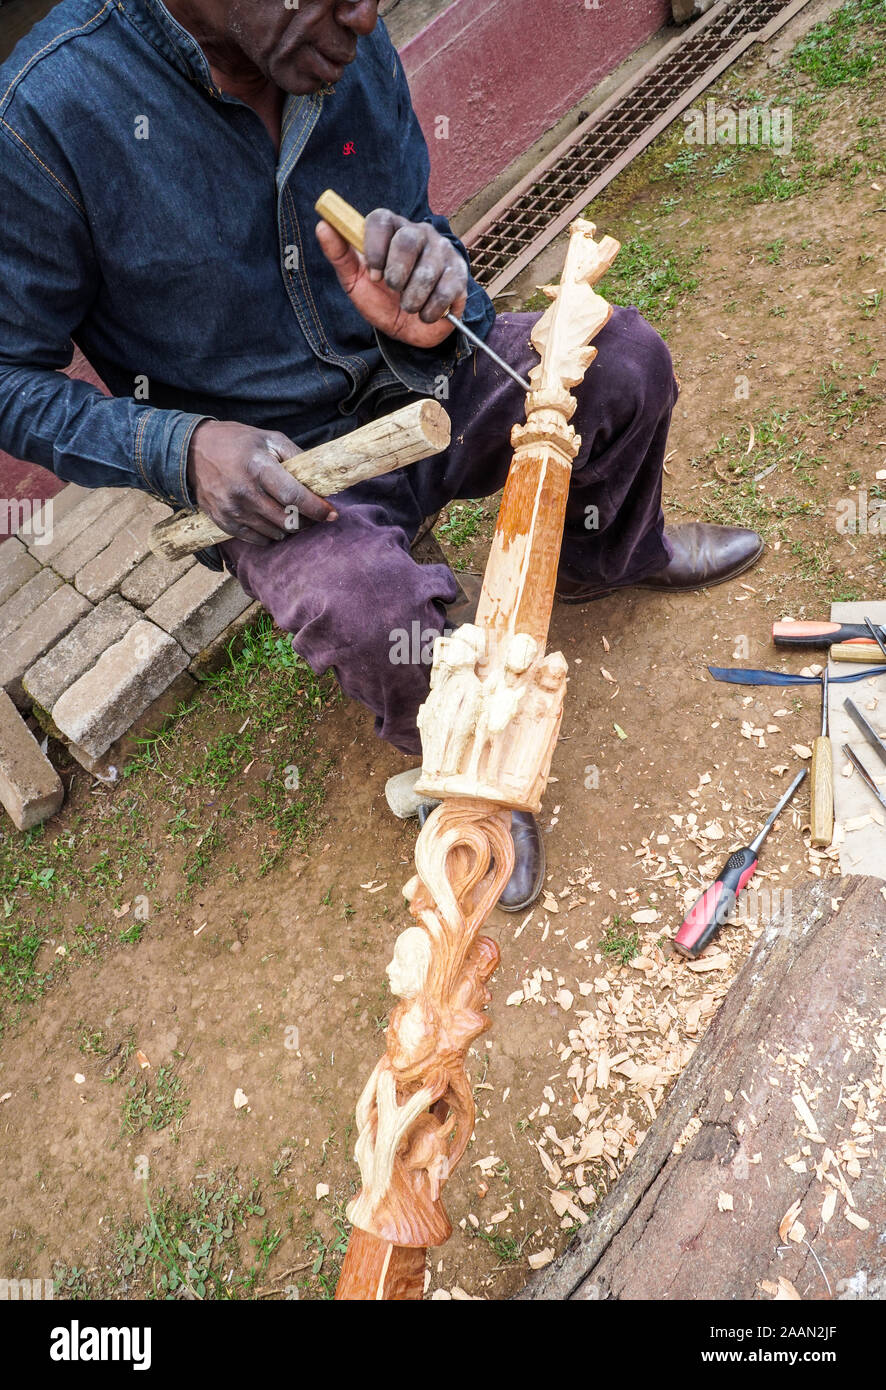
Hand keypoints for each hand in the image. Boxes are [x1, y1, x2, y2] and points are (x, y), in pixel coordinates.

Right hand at [186, 421, 335, 545]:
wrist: (192, 451)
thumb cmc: (237, 442)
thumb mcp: (269, 439)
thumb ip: (296, 456)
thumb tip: (320, 478)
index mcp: (258, 467)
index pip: (294, 496)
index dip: (316, 508)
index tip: (332, 514)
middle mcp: (244, 491)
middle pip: (287, 520)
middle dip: (306, 521)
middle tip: (312, 515)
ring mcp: (231, 509)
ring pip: (274, 533)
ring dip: (289, 528)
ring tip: (291, 516)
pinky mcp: (223, 521)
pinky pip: (256, 539)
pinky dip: (270, 535)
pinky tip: (272, 522)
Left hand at [315, 209, 467, 347]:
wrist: (410, 330)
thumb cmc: (381, 299)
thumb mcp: (355, 281)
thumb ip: (340, 255)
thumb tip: (322, 226)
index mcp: (391, 229)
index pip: (382, 219)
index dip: (376, 248)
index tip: (373, 275)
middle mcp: (419, 233)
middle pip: (409, 240)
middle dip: (396, 274)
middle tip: (393, 291)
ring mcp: (442, 251)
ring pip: (428, 270)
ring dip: (412, 298)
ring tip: (408, 306)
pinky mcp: (459, 273)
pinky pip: (446, 290)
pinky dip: (430, 310)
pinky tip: (425, 313)